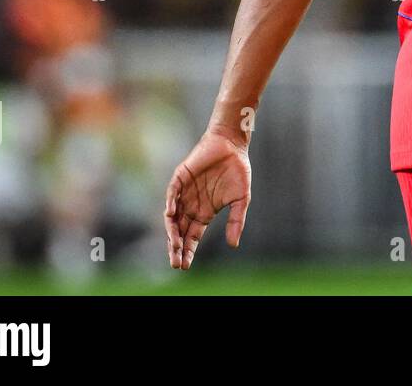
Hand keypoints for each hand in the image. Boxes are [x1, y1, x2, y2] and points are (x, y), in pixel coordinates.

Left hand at [164, 129, 251, 269]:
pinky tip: (170, 215)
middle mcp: (191, 205)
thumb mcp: (241, 199)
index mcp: (205, 212)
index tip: (185, 266)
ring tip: (173, 246)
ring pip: (173, 217)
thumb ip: (236, 220)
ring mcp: (185, 192)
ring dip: (171, 232)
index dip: (188, 250)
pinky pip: (172, 193)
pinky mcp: (181, 177)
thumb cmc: (238, 171)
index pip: (193, 236)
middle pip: (180, 231)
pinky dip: (170, 204)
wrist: (233, 146)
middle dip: (177, 248)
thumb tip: (233, 244)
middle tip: (176, 263)